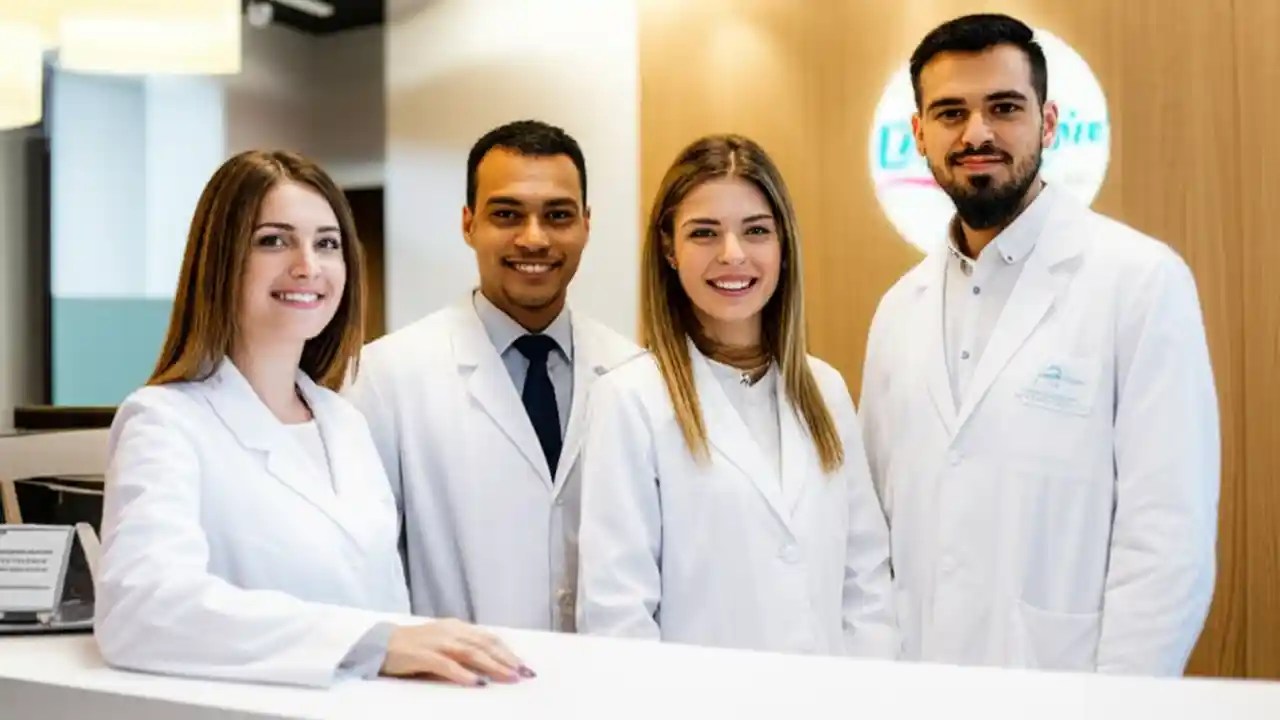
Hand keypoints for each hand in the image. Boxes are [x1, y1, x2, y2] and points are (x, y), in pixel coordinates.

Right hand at [380, 618, 534, 686]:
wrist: (381, 643)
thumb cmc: (414, 646)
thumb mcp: (443, 642)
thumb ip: (463, 649)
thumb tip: (489, 665)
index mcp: (457, 627)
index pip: (488, 638)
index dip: (507, 651)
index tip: (523, 665)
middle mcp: (450, 631)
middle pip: (484, 645)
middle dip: (506, 659)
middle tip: (523, 673)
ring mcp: (436, 642)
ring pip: (471, 653)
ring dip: (492, 665)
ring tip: (508, 677)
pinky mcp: (422, 654)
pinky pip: (447, 664)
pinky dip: (463, 674)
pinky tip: (476, 682)